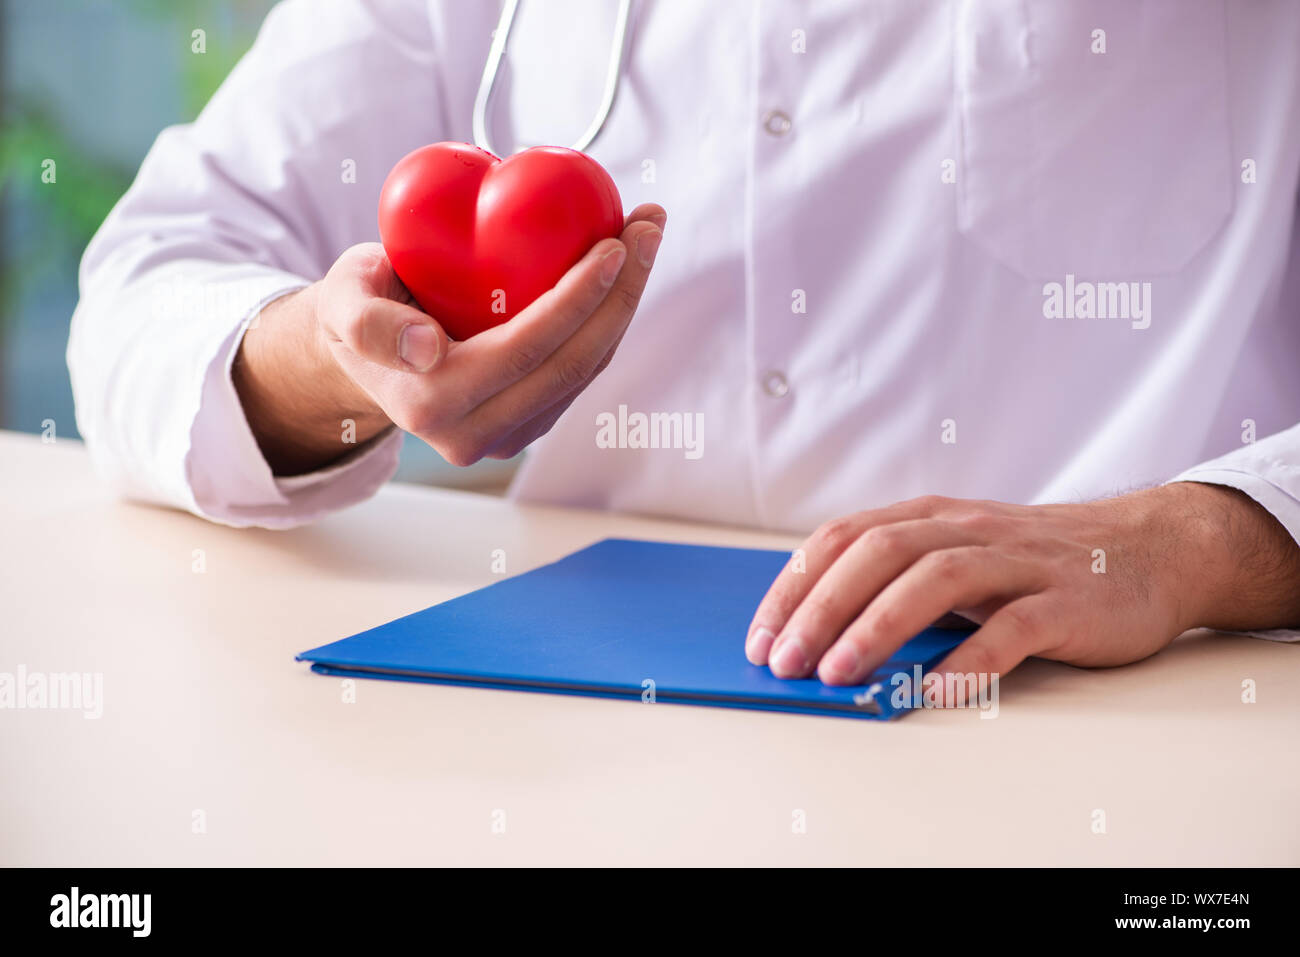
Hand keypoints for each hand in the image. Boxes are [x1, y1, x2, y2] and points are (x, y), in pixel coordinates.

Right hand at [235, 204, 664, 473]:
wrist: (362, 355)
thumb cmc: (354, 310)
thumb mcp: (341, 304)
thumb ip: (366, 322)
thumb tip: (428, 349)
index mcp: (433, 406)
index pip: (526, 350)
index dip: (579, 299)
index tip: (614, 243)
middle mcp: (476, 434)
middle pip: (573, 365)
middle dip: (624, 294)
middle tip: (648, 225)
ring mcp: (507, 436)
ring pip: (587, 371)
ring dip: (626, 302)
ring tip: (646, 233)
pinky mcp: (529, 424)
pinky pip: (581, 371)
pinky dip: (609, 318)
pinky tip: (624, 267)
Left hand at [745, 483, 1299, 701]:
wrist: (1147, 548)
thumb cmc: (1033, 561)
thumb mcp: (958, 553)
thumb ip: (899, 581)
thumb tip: (820, 635)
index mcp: (931, 516)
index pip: (844, 538)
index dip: (796, 586)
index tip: (761, 636)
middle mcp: (968, 529)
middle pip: (879, 553)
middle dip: (822, 608)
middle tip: (787, 662)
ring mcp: (1018, 563)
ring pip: (937, 580)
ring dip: (879, 627)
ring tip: (840, 674)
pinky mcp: (1065, 601)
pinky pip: (1011, 630)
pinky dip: (969, 661)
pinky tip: (933, 691)